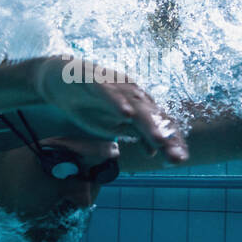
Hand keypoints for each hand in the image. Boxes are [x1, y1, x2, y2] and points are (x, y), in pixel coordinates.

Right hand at [36, 57, 188, 162]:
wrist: (61, 79)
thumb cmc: (91, 104)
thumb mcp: (113, 126)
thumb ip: (134, 134)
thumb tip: (154, 151)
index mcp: (139, 104)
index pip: (158, 123)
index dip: (170, 141)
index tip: (180, 161)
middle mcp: (132, 93)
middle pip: (152, 117)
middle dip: (165, 138)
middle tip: (175, 158)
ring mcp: (115, 86)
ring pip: (135, 104)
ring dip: (148, 122)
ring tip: (160, 140)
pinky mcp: (96, 80)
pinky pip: (108, 92)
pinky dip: (117, 102)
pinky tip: (126, 114)